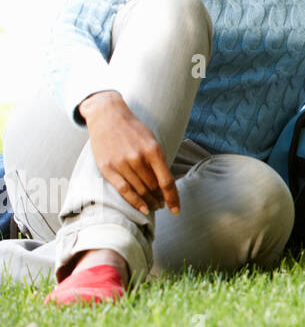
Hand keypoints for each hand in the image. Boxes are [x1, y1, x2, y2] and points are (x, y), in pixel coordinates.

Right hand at [79, 91, 179, 215]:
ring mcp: (121, 163)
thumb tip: (165, 184)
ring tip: (154, 206)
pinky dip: (134, 201)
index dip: (173, 198)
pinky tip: (143, 208)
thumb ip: (158, 161)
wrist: (107, 116)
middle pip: (153, 187)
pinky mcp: (107, 168)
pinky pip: (123, 190)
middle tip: (163, 205)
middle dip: (160, 199)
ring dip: (149, 201)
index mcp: (153, 150)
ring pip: (139, 190)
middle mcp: (138, 158)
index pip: (166, 181)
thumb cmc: (133, 129)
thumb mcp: (152, 140)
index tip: (176, 209)